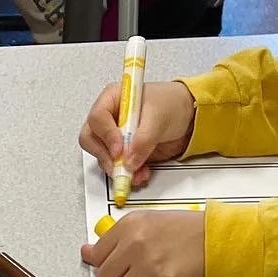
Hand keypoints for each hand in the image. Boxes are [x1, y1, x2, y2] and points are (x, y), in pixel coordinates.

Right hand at [79, 79, 195, 188]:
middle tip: (121, 165)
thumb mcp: (159, 117)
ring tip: (137, 173)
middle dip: (105, 156)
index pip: (97, 118)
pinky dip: (126, 175)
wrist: (187, 118)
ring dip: (117, 169)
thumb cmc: (172, 104)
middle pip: (90, 140)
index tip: (119, 150)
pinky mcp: (122, 154)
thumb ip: (143, 140)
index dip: (106, 136)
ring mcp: (114, 137)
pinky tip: (141, 174)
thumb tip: (129, 161)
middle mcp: (109, 118)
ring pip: (102, 158)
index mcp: (113, 98)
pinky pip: (116, 168)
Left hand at [81, 210, 204, 276]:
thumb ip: (116, 239)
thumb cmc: (184, 232)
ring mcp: (151, 266)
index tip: (116, 267)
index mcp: (130, 225)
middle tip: (135, 276)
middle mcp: (137, 244)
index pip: (96, 256)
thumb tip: (87, 253)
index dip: (106, 265)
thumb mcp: (147, 223)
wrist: (218, 239)